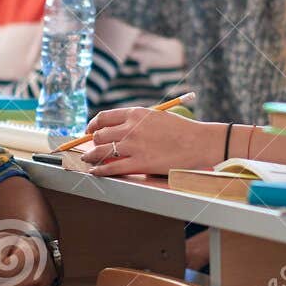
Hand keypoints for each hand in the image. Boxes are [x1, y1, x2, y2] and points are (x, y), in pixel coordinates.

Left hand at [81, 106, 225, 176]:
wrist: (198, 142)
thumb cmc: (180, 130)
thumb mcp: (155, 116)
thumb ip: (137, 121)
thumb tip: (119, 129)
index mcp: (135, 114)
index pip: (104, 117)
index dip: (92, 125)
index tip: (89, 130)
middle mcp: (130, 128)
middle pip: (100, 135)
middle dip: (92, 142)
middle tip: (90, 148)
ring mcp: (133, 146)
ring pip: (101, 151)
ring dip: (90, 156)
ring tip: (87, 159)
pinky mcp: (139, 163)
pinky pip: (112, 168)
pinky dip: (100, 170)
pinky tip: (95, 172)